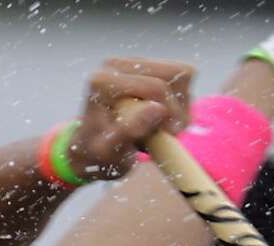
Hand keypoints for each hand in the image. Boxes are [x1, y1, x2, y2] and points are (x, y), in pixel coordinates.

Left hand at [66, 57, 193, 181]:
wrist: (91, 150)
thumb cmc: (98, 156)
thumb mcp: (109, 152)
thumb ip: (129, 131)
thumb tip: (158, 109)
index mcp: (103, 82)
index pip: (156, 87)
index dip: (170, 114)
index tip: (169, 136)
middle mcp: (115, 64)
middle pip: (175, 73)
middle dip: (178, 107)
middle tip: (169, 132)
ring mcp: (131, 62)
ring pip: (182, 72)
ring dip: (181, 104)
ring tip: (164, 127)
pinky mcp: (145, 66)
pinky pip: (181, 76)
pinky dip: (180, 100)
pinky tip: (163, 118)